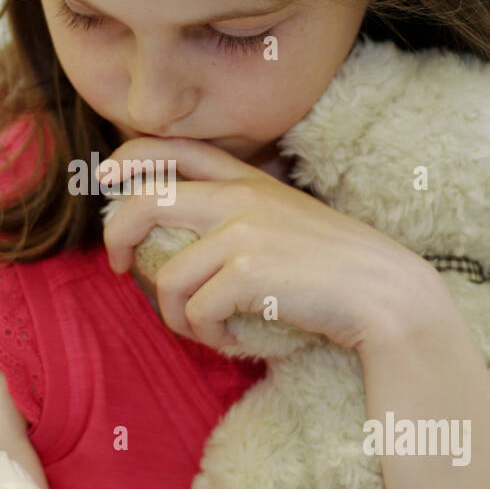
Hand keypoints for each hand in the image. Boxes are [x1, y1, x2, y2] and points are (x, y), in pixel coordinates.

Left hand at [97, 137, 441, 352]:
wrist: (385, 295)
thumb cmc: (333, 268)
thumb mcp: (286, 221)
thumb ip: (240, 216)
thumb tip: (180, 238)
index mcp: (247, 180)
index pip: (174, 148)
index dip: (128, 159)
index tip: (104, 181)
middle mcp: (240, 197)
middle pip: (144, 202)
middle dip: (117, 237)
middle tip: (123, 270)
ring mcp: (244, 232)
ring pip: (167, 276)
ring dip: (175, 315)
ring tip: (203, 330)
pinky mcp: (249, 272)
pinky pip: (196, 311)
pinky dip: (208, 336)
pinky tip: (233, 340)